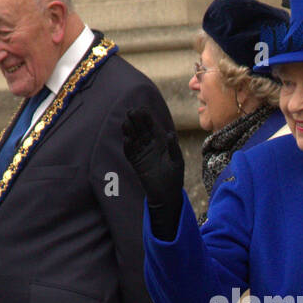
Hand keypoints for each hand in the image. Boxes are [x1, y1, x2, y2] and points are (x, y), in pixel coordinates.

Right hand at [121, 107, 184, 239]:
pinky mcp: (136, 162)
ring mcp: (142, 153)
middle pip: (141, 129)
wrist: (167, 194)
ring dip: (129, 131)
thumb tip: (171, 134)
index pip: (152, 126)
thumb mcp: (177, 162)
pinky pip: (130, 152)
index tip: (142, 109)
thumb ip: (173, 148)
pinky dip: (128, 146)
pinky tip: (126, 139)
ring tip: (126, 124)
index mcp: (161, 141)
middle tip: (131, 112)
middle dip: (136, 120)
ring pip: (134, 138)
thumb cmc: (175, 176)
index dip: (147, 117)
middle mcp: (150, 144)